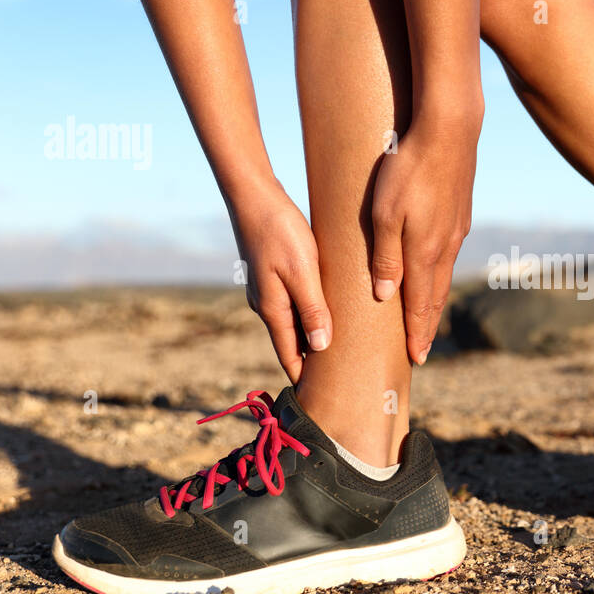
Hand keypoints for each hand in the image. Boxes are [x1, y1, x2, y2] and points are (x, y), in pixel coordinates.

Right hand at [230, 182, 330, 383]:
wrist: (254, 195)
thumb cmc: (280, 231)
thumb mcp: (302, 271)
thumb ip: (313, 309)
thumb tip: (321, 347)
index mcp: (273, 309)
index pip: (290, 355)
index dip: (305, 377)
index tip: (321, 399)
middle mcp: (266, 304)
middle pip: (293, 342)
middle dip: (313, 360)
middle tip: (339, 379)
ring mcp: (267, 289)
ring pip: (294, 322)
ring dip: (314, 334)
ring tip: (339, 350)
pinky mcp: (272, 273)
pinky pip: (294, 302)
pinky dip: (310, 313)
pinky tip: (327, 311)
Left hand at [371, 108, 479, 364]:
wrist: (448, 130)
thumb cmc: (407, 168)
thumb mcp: (383, 213)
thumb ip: (385, 257)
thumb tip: (387, 297)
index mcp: (424, 252)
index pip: (418, 304)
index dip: (416, 333)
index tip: (415, 357)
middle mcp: (444, 247)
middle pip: (435, 296)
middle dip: (427, 325)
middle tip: (422, 349)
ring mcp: (456, 230)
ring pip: (444, 275)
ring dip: (435, 300)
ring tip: (427, 317)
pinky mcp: (461, 212)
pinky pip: (449, 253)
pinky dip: (441, 273)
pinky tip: (436, 270)